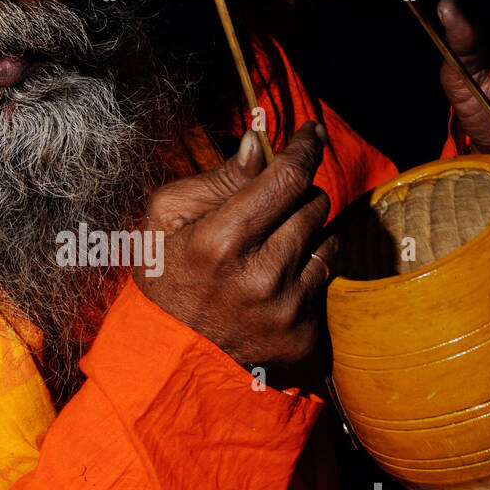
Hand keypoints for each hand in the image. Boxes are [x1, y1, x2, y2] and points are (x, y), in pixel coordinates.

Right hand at [133, 121, 335, 367]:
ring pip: (327, 239)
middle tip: (272, 204)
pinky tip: (274, 280)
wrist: (169, 357)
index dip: (304, 147)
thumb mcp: (164, 220)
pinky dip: (305, 270)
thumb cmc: (163, 277)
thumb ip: (215, 179)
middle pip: (314, 204)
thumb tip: (257, 144)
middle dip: (297, 194)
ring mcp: (286, 308)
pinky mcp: (302, 334)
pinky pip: (324, 278)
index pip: (286, 178)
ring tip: (270, 245)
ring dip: (305, 231)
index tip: (311, 131)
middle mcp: (261, 276)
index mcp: (221, 241)